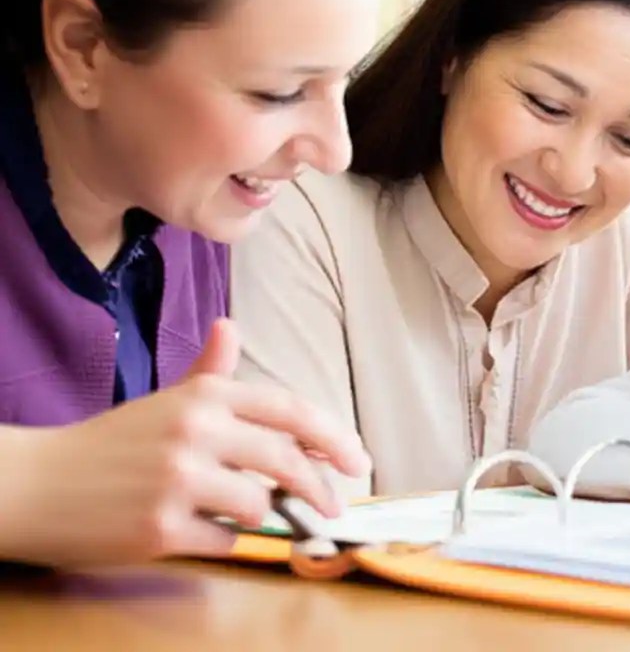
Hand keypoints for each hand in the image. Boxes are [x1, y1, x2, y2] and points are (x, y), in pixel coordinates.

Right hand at [6, 319, 369, 566]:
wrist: (34, 484)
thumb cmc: (110, 444)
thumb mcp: (163, 401)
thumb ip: (208, 373)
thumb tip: (231, 327)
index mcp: (204, 396)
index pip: (290, 411)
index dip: (333, 436)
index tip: (357, 459)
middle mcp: (195, 430)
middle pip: (286, 461)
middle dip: (320, 487)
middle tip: (334, 505)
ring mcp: (178, 480)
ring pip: (259, 505)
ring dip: (260, 515)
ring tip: (235, 510)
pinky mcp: (161, 527)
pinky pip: (225, 540)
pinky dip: (223, 539)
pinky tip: (199, 529)